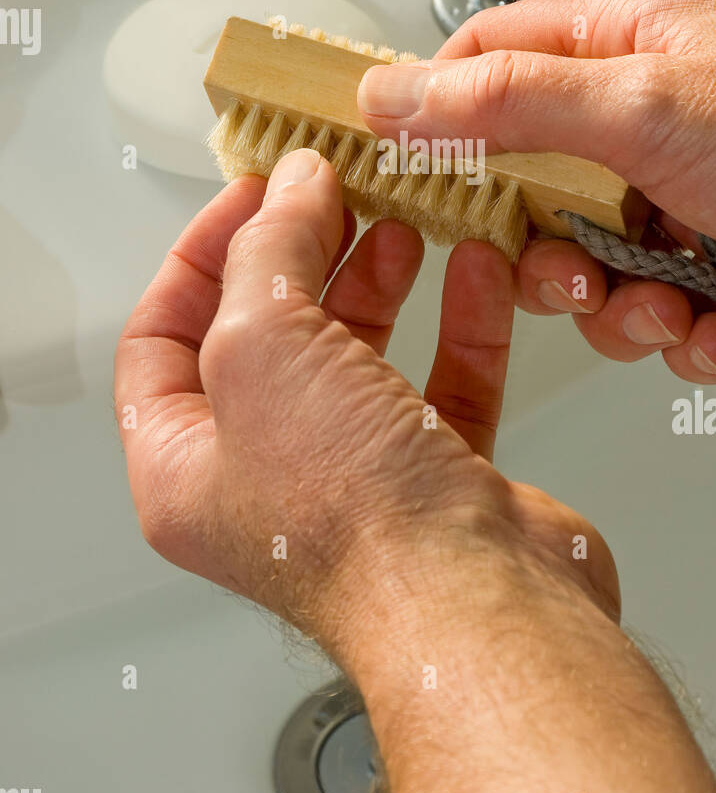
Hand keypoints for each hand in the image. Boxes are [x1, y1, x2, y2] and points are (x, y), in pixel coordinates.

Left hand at [114, 148, 715, 792]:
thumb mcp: (264, 347)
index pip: (162, 337)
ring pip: (360, 356)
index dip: (201, 253)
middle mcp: (268, 475)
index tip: (254, 191)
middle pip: (269, 337)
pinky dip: (462, 319)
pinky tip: (476, 268)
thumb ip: (271, 251)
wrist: (477, 603)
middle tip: (334, 194)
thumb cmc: (354, 521)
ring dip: (381, 280)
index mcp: (187, 463)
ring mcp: (357, 478)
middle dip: (301, 254)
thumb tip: (291, 190)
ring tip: (401, 220)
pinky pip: (446, 381)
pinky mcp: (441, 478)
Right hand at [358, 0, 715, 384]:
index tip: (409, 170)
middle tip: (573, 275)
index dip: (440, 111)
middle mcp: (650, 109)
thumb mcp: (645, 107)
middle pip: (532, 183)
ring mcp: (684, 186)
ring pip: (589, 259)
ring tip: (668, 309)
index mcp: (628, 38)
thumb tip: (396, 93)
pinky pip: (651, 302)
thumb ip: (510, 101)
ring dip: (618, 306)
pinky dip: (675, 331)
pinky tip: (712, 327)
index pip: (492, 56)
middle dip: (549, 252)